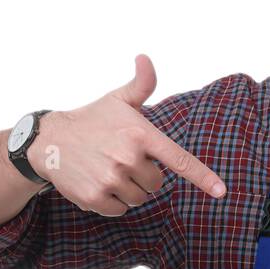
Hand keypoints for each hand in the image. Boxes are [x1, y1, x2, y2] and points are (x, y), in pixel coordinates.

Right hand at [27, 53, 225, 216]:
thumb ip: (141, 84)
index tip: (222, 191)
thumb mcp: (118, 100)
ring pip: (139, 198)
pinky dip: (112, 201)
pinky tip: (98, 182)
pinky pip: (120, 210)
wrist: (48, 141)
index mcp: (141, 134)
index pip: (179, 160)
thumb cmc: (92, 120)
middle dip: (143, 174)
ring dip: (128, 189)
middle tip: (121, 159)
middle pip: (156, 184)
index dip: (203, 177)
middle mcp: (128, 158)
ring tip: (108, 169)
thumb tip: (145, 58)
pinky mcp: (95, 198)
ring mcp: (111, 179)